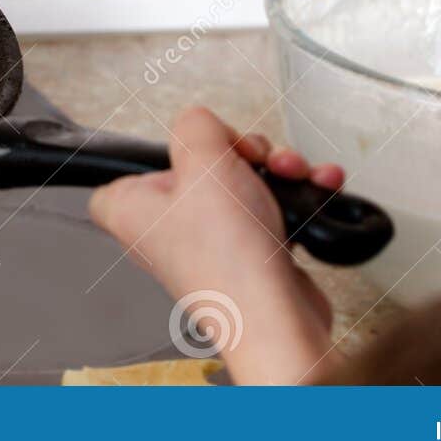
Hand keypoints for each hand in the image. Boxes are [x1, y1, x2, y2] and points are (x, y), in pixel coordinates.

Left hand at [88, 107, 344, 383]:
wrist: (275, 315)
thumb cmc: (228, 259)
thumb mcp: (204, 159)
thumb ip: (196, 125)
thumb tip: (203, 125)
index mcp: (133, 211)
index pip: (124, 172)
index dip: (160, 153)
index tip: (190, 148)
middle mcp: (166, 232)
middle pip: (197, 168)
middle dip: (240, 153)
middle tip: (252, 158)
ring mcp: (210, 245)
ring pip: (241, 184)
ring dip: (276, 170)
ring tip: (291, 173)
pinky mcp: (250, 254)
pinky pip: (269, 208)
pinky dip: (294, 194)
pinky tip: (316, 185)